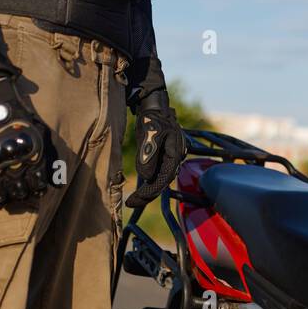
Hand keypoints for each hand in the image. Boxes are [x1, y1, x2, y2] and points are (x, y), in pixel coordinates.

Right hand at [0, 76, 58, 208]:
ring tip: (4, 196)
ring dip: (3, 198)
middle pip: (18, 192)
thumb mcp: (39, 132)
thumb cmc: (18, 117)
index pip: (37, 184)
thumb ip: (49, 156)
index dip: (37, 190)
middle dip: (21, 194)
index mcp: (31, 157)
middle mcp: (12, 164)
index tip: (36, 190)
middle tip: (19, 191)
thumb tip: (57, 183)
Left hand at [125, 90, 186, 208]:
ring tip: (135, 198)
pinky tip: (141, 185)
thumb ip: (149, 156)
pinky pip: (158, 171)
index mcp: (175, 154)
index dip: (149, 193)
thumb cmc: (152, 119)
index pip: (163, 180)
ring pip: (160, 177)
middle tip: (132, 203)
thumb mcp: (149, 136)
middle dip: (148, 194)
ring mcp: (170, 156)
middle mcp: (175, 157)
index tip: (134, 201)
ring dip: (148, 188)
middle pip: (163, 181)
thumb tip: (147, 177)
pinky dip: (149, 179)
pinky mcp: (163, 154)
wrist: (154, 105)